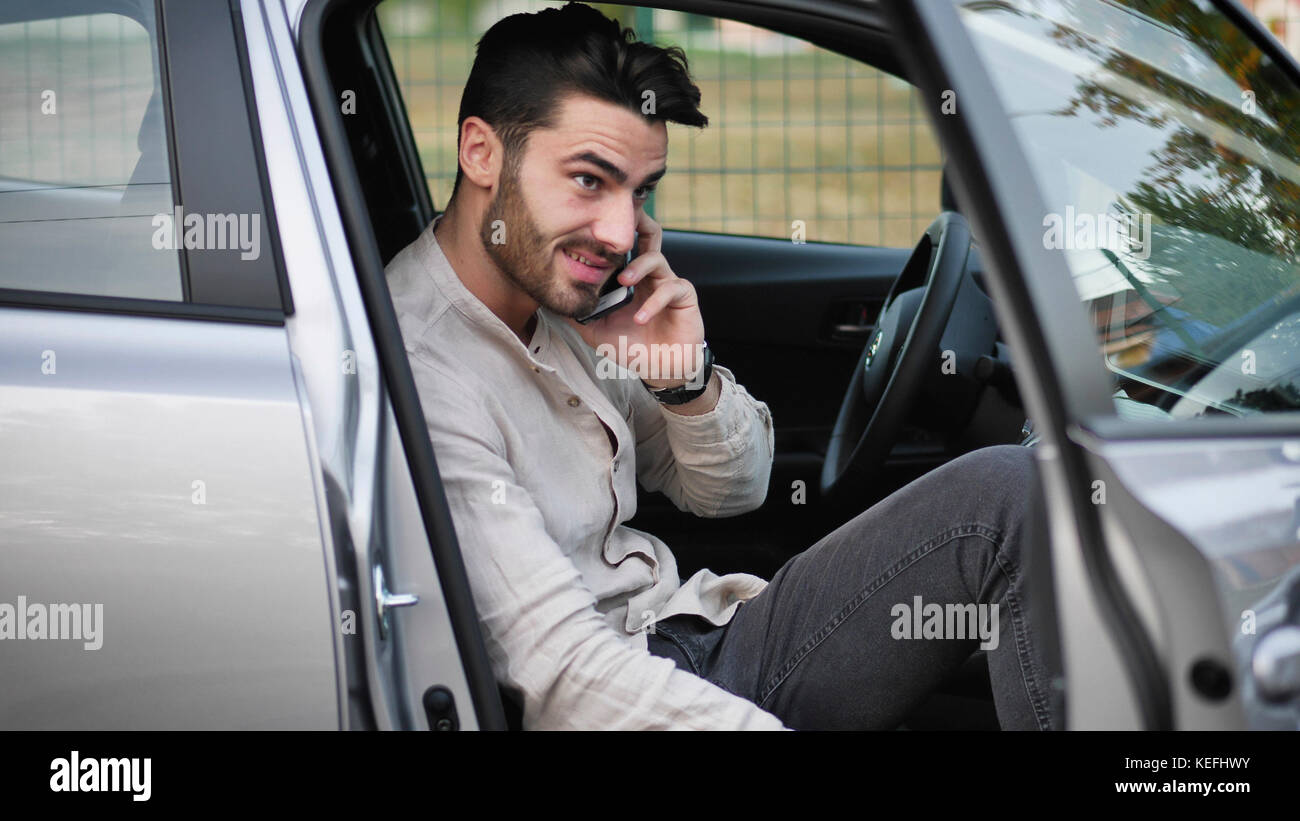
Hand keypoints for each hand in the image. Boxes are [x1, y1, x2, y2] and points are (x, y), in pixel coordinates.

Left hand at [567, 210, 705, 388]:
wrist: (659, 369)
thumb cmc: (632, 347)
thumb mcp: (596, 331)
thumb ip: (578, 315)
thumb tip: (550, 303)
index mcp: (630, 277)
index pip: (624, 246)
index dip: (613, 234)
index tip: (595, 225)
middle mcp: (649, 275)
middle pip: (648, 236)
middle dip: (637, 224)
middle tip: (620, 225)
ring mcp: (667, 283)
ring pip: (656, 258)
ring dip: (638, 267)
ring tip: (624, 282)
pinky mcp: (683, 296)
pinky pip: (671, 288)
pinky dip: (654, 301)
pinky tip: (640, 317)